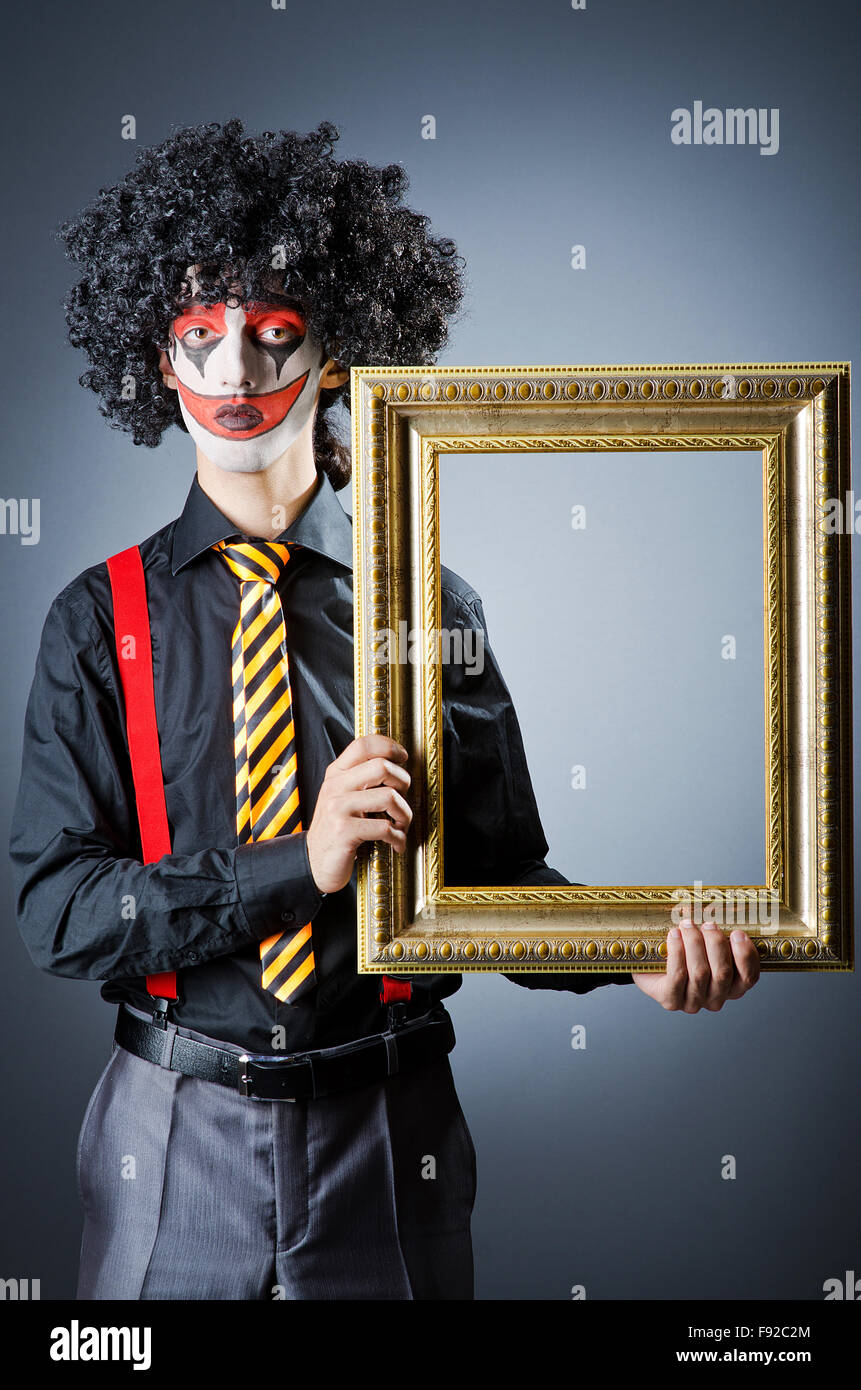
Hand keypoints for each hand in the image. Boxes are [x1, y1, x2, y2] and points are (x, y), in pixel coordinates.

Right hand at [305, 735, 411, 894]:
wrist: (315, 862)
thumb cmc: (337, 829)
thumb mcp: (343, 797)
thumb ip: (361, 779)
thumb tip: (396, 765)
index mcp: (336, 774)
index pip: (364, 744)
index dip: (390, 746)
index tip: (403, 757)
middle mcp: (335, 786)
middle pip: (382, 766)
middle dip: (403, 782)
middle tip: (402, 799)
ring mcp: (338, 808)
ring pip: (388, 796)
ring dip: (404, 814)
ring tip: (401, 825)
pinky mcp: (344, 831)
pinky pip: (385, 827)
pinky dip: (398, 837)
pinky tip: (396, 843)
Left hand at [631, 921, 759, 1011]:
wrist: (651, 963)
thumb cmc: (684, 951)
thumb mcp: (707, 942)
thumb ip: (718, 934)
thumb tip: (721, 911)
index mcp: (732, 987)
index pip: (749, 977)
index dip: (745, 955)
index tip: (738, 933)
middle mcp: (715, 999)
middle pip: (723, 973)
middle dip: (716, 943)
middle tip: (708, 924)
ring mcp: (694, 1002)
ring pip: (700, 973)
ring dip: (694, 944)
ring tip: (688, 925)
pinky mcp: (671, 1000)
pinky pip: (678, 976)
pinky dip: (677, 952)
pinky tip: (674, 935)